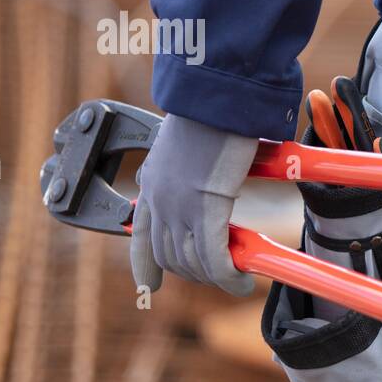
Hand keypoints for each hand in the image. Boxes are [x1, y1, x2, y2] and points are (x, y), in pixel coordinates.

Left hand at [130, 114, 259, 295]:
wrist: (219, 96)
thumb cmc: (215, 112)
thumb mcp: (196, 145)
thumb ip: (198, 168)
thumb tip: (219, 176)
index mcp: (154, 182)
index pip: (140, 236)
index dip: (145, 265)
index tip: (150, 285)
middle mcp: (160, 199)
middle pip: (169, 256)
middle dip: (194, 273)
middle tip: (221, 274)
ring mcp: (179, 207)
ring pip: (191, 263)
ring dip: (215, 277)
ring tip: (236, 277)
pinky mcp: (204, 210)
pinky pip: (214, 259)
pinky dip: (228, 276)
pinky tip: (241, 280)